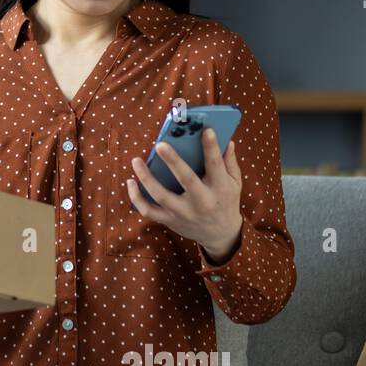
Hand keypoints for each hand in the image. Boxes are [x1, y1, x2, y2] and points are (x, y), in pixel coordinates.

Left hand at [127, 127, 243, 262]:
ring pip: (161, 196)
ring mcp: (183, 213)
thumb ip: (229, 162)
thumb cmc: (226, 202)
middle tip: (160, 145)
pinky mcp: (170, 220)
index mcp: (219, 188)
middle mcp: (201, 201)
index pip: (215, 165)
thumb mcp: (235, 183)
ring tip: (136, 160)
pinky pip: (149, 211)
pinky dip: (136, 198)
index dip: (211, 148)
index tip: (206, 130)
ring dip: (146, 178)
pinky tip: (130, 182)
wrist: (220, 235)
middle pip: (186, 180)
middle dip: (173, 162)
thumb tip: (227, 141)